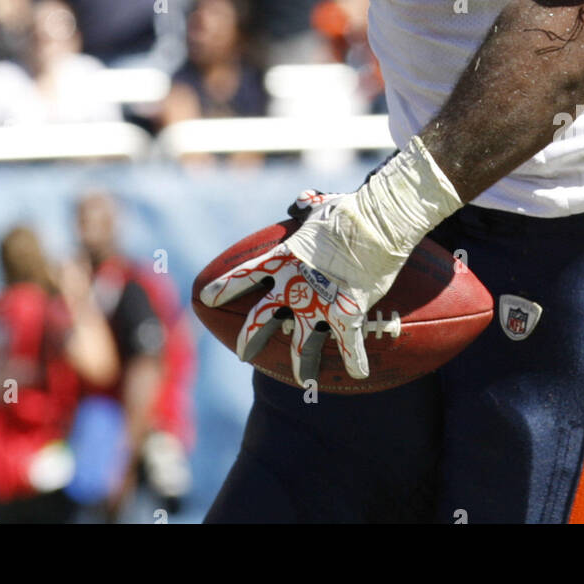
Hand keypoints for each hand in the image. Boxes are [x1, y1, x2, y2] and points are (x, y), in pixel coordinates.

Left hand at [200, 142, 462, 384]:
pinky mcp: (348, 313)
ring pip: (303, 344)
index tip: (205, 298)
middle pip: (261, 319)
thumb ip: (306, 206)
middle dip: (249, 339)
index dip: (225, 288)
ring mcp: (320, 303)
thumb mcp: (320, 204)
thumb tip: (299, 203)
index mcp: (284, 259)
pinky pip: (351, 346)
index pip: (245, 275)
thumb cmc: (349, 210)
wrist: (378, 221)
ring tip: (304, 380)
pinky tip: (359, 372)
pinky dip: (356, 360)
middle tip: (243, 354)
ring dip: (303, 365)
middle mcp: (295, 286)